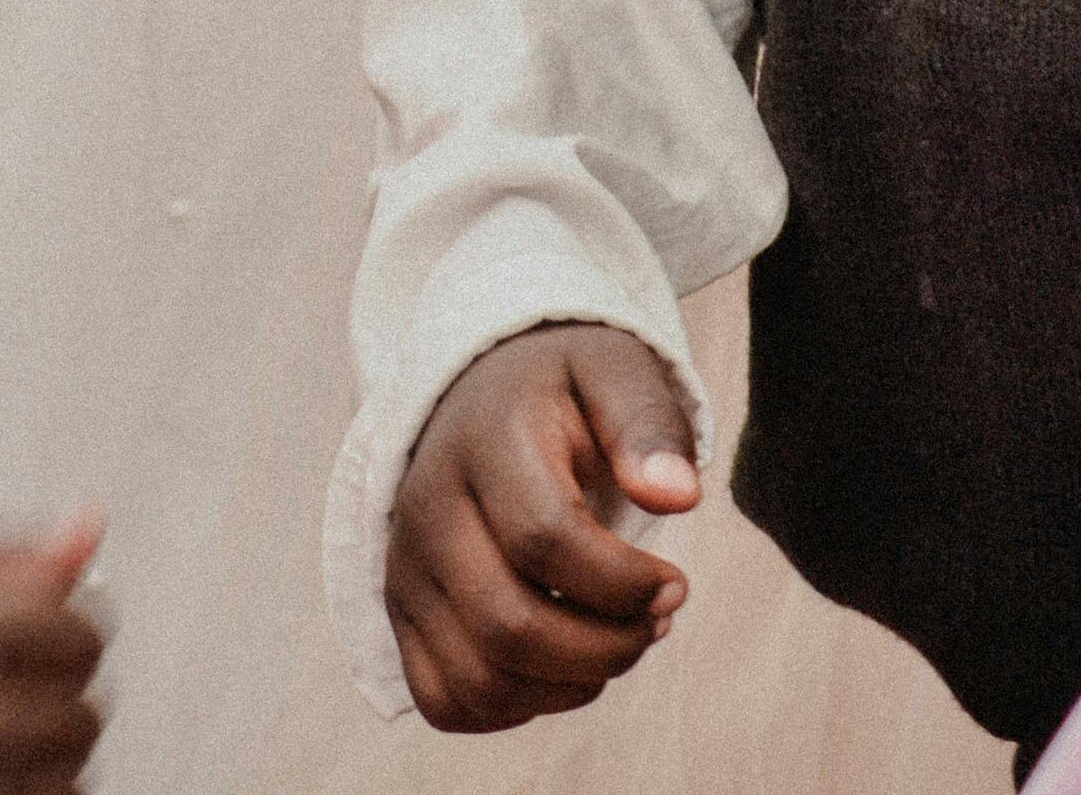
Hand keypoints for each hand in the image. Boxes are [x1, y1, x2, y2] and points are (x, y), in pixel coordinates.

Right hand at [386, 329, 700, 731]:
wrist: (483, 392)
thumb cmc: (564, 389)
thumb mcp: (614, 373)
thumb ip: (648, 425)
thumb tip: (680, 496)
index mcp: (484, 441)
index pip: (545, 538)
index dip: (623, 582)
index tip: (675, 584)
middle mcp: (428, 511)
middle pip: (507, 625)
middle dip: (605, 648)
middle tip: (658, 623)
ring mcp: (406, 571)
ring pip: (477, 680)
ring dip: (568, 685)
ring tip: (618, 643)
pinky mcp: (400, 617)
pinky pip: (445, 701)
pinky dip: (516, 707)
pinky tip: (565, 665)